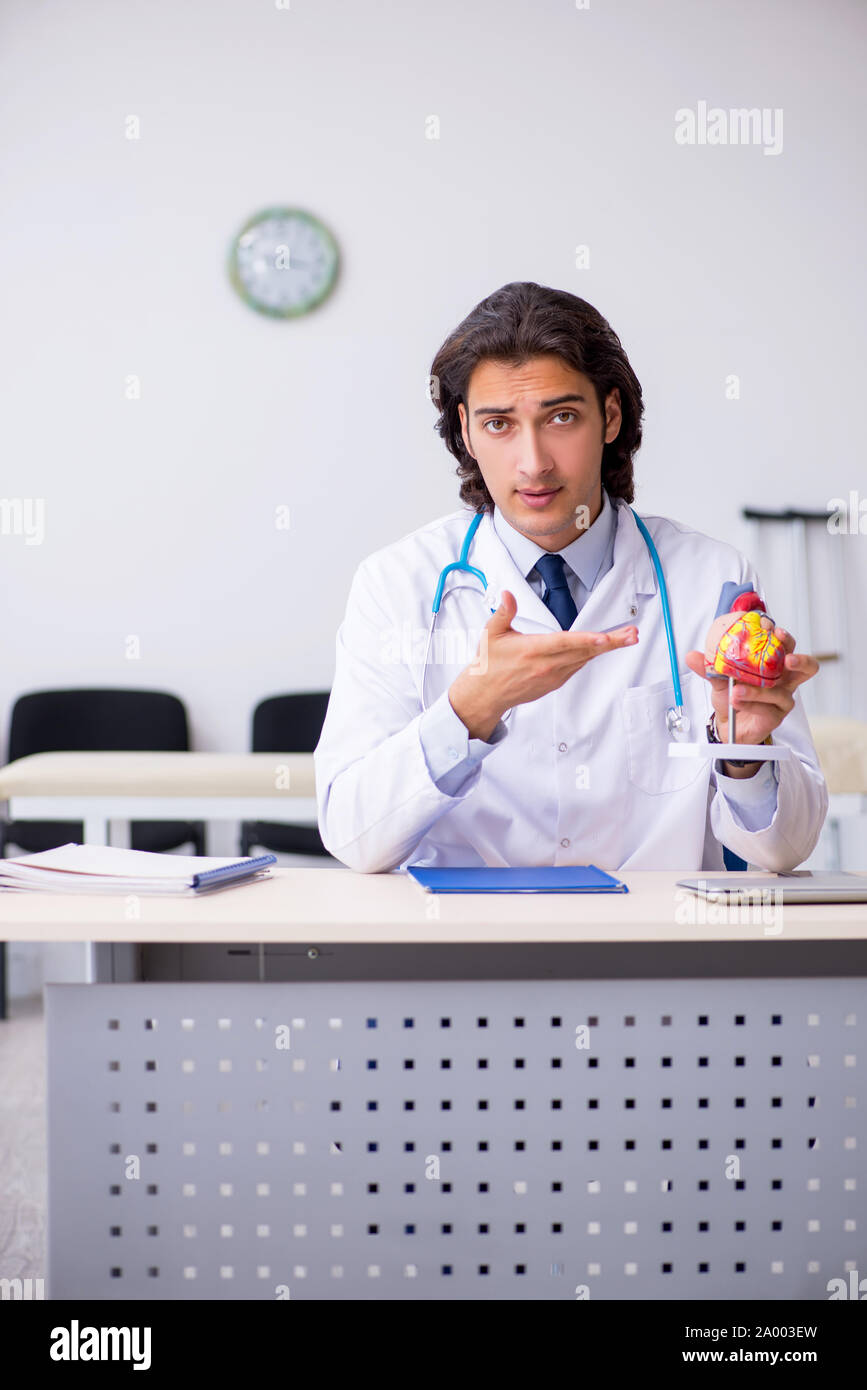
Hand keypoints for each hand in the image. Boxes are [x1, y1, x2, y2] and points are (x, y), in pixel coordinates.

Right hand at [448, 589, 637, 739]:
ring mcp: (552, 676)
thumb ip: (503, 612)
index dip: (586, 640)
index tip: (604, 637)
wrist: (485, 695)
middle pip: (583, 652)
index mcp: (532, 651)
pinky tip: (603, 646)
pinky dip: (591, 655)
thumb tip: (508, 594)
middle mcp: (546, 666)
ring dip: (606, 648)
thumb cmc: (488, 664)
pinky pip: (577, 666)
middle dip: (610, 642)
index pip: (564, 644)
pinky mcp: (555, 682)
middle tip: (632, 634)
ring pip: (584, 659)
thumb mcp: (490, 634)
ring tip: (627, 637)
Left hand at [685, 624, 818, 748]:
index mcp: (774, 664)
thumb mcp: (719, 678)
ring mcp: (782, 698)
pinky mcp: (776, 716)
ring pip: (781, 692)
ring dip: (758, 691)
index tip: (772, 628)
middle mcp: (784, 680)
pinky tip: (736, 701)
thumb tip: (692, 656)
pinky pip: (767, 709)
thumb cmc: (732, 695)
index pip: (786, 645)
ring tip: (737, 690)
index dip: (784, 636)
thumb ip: (709, 667)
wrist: (728, 725)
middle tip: (786, 658)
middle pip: (807, 667)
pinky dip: (750, 704)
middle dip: (799, 659)